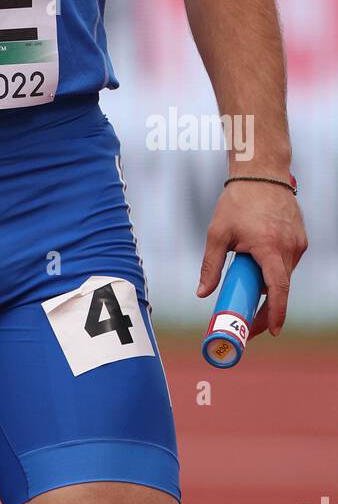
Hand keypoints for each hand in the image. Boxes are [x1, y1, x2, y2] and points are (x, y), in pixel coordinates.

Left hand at [197, 179, 307, 337]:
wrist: (261, 173)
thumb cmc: (238, 201)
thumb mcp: (218, 233)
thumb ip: (211, 266)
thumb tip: (202, 293)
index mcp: (270, 248)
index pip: (278, 290)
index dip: (275, 313)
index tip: (271, 331)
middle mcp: (289, 248)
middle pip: (280, 287)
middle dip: (266, 306)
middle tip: (249, 321)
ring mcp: (298, 242)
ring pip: (284, 274)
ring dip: (269, 283)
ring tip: (246, 279)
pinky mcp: (301, 237)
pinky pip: (288, 261)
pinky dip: (275, 267)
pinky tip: (258, 260)